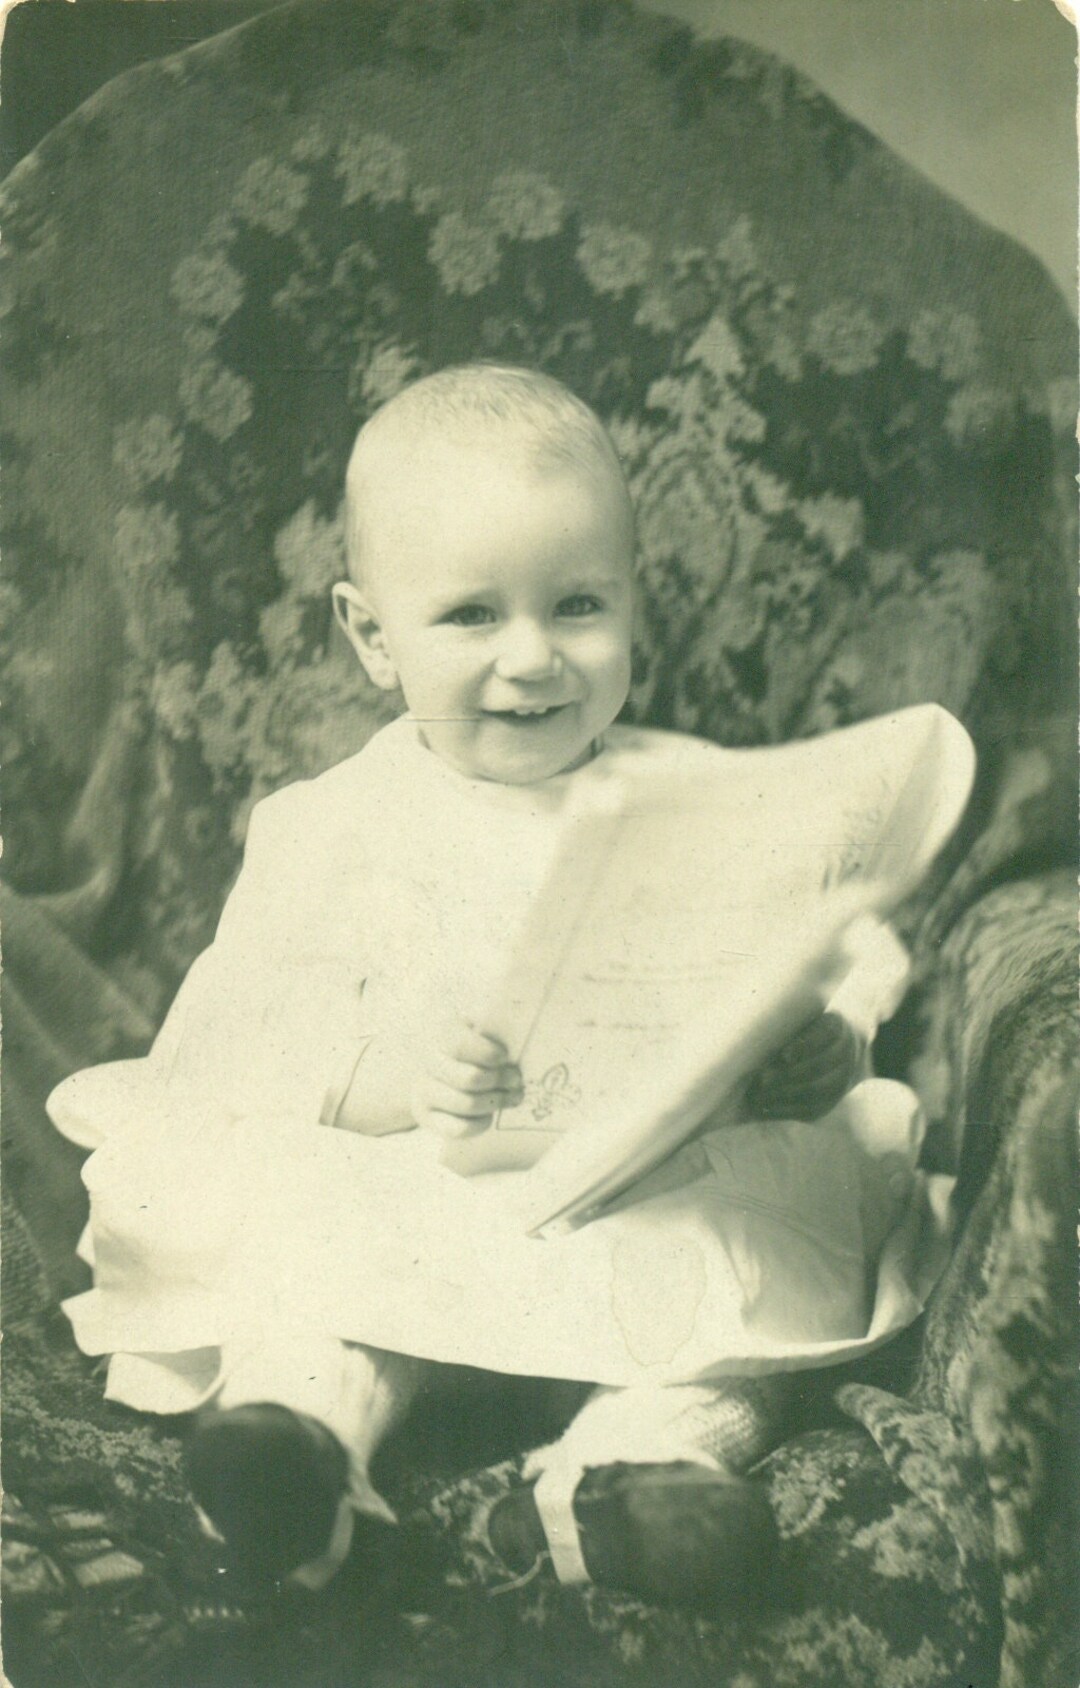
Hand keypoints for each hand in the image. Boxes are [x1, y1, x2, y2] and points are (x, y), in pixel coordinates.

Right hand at [411, 1018, 523, 1138]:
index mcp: (443, 1035)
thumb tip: (517, 1019)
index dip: (487, 1053)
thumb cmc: (470, 1050)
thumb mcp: (479, 1029)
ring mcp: (424, 1092)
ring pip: (467, 1104)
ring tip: (511, 1097)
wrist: (436, 1075)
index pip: (460, 1043)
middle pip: (469, 1078)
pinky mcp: (428, 1119)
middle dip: (500, 1080)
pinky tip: (490, 1115)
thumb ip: (494, 1026)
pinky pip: (458, 1128)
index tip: (505, 1056)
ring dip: (496, 1101)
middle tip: (516, 1080)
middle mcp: (429, 1063)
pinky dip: (480, 1123)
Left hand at [744, 1011, 863, 1121]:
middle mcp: (846, 1054)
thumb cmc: (803, 1028)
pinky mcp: (830, 1102)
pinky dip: (786, 1111)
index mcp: (836, 1027)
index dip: (805, 1047)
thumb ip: (783, 1024)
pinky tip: (764, 1109)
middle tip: (761, 1079)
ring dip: (785, 1095)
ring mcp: (843, 1080)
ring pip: (817, 1092)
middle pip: (819, 1067)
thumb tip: (748, 1037)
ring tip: (758, 1096)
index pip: (824, 1035)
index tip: (784, 1055)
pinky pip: (811, 1110)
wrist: (836, 1049)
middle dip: (789, 1076)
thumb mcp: (799, 1018)